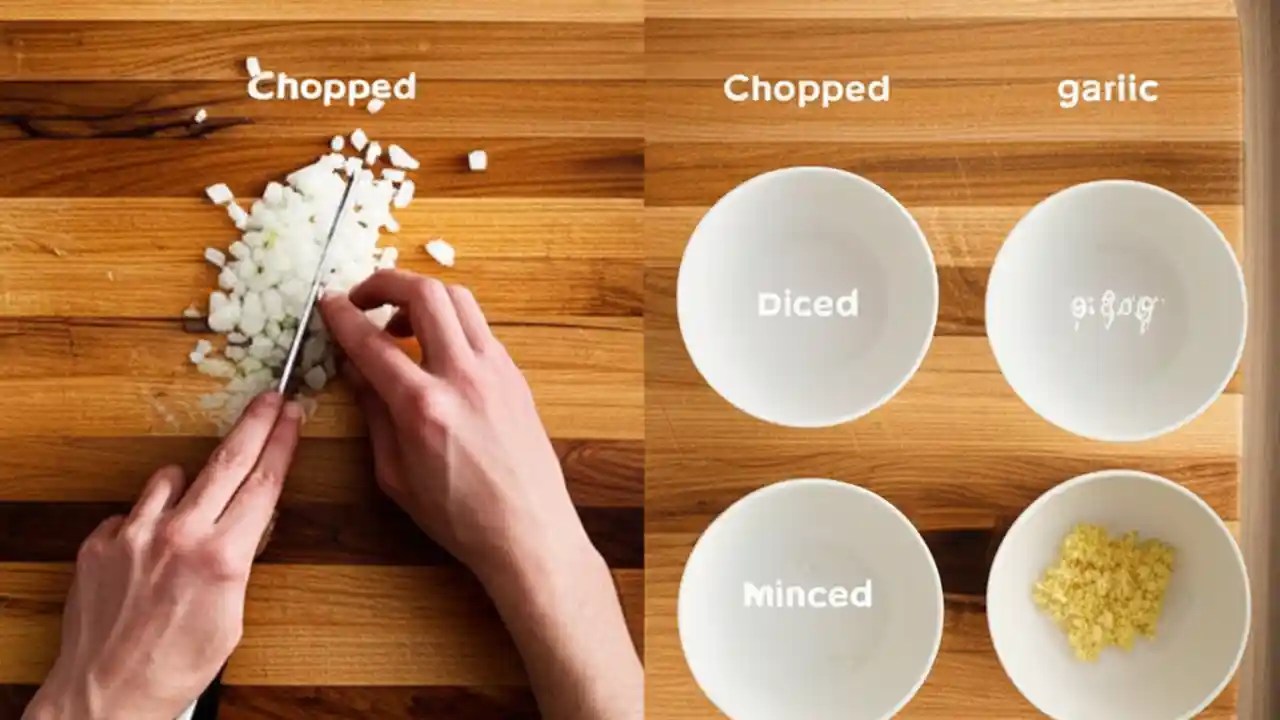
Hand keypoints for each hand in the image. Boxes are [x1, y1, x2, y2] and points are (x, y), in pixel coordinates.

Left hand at [25, 394, 301, 719]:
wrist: (109, 694)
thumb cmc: (177, 666)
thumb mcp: (233, 615)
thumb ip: (237, 560)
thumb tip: (243, 527)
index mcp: (222, 556)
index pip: (263, 483)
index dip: (282, 443)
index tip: (292, 415)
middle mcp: (178, 536)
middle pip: (227, 461)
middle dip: (255, 424)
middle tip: (269, 399)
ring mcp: (134, 535)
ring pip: (172, 478)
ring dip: (189, 485)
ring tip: (191, 513)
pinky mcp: (100, 544)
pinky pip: (131, 513)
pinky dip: (144, 523)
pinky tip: (148, 554)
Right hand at [319, 270, 592, 580]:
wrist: (529, 531)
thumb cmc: (458, 517)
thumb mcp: (396, 475)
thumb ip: (373, 414)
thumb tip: (356, 370)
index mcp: (424, 407)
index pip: (372, 342)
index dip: (342, 316)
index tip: (326, 304)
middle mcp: (464, 376)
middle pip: (424, 294)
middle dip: (385, 283)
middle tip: (362, 300)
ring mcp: (497, 370)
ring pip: (459, 299)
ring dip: (422, 297)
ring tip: (399, 326)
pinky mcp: (516, 375)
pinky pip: (480, 328)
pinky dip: (451, 322)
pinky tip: (436, 350)